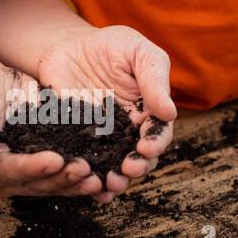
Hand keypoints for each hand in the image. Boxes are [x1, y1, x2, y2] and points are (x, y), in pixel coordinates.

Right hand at [0, 65, 105, 197]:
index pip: (7, 172)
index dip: (32, 168)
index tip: (55, 160)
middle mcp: (2, 177)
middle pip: (34, 183)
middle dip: (61, 178)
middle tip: (85, 170)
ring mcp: (24, 171)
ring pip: (52, 182)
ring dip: (75, 182)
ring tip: (98, 178)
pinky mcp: (42, 159)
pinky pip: (63, 171)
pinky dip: (82, 174)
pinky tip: (103, 173)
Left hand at [36, 24, 176, 202]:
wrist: (67, 47)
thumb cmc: (111, 47)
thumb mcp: (137, 52)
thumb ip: (154, 79)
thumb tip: (170, 113)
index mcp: (149, 112)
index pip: (158, 134)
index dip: (155, 144)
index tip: (146, 148)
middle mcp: (129, 132)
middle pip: (140, 158)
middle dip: (137, 167)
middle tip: (127, 169)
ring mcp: (103, 141)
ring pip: (115, 168)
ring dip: (116, 181)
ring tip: (109, 184)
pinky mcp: (77, 145)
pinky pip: (86, 167)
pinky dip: (88, 182)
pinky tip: (89, 190)